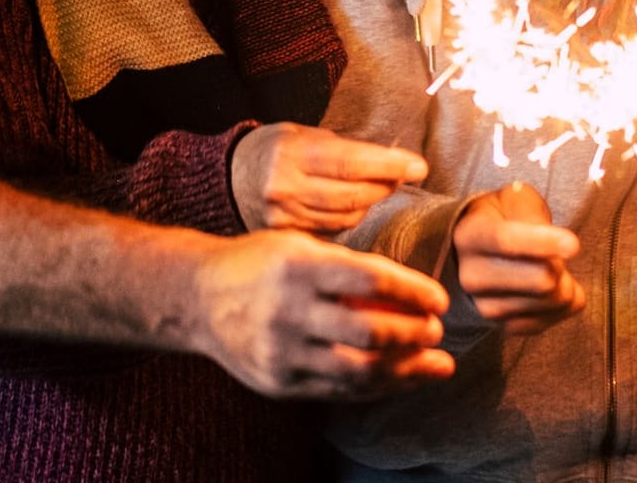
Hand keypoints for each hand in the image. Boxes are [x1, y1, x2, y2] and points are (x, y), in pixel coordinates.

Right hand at [189, 228, 453, 400]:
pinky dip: (376, 387)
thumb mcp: (299, 245)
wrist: (197, 298)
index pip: (370, 280)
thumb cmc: (260, 263)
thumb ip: (348, 265)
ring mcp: (281, 352)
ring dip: (405, 371)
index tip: (439, 298)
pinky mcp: (278, 383)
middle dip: (413, 336)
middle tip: (436, 331)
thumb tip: (412, 288)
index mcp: (298, 267)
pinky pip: (338, 390)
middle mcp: (288, 311)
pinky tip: (401, 380)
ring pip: (357, 371)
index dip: (413, 291)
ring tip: (434, 364)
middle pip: (368, 332)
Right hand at [231, 123, 427, 232]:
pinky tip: (352, 206)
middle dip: (386, 185)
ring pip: (347, 216)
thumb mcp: (300, 134)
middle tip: (402, 175)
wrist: (225, 179)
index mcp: (291, 152)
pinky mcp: (287, 237)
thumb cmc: (270, 149)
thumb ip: (340, 148)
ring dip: (371, 203)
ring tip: (378, 188)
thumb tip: (389, 160)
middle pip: (353, 193)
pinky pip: (332, 232)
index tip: (419, 166)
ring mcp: (285, 217)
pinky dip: (350, 219)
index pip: (351, 161)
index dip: (390, 165)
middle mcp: (286, 186)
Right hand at [452, 181, 584, 334]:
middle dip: (560, 263)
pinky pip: (557, 317)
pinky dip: (565, 300)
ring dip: (565, 281)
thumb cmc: (501, 218)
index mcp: (469, 236)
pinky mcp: (506, 328)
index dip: (543, 243)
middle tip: (557, 251)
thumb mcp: (513, 199)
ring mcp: (486, 307)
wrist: (477, 252)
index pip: (506, 242)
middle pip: (539, 280)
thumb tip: (556, 245)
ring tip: (552, 267)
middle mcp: (471, 277)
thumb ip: (532, 214)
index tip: (573, 245)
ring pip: (553, 300)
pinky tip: (553, 285)